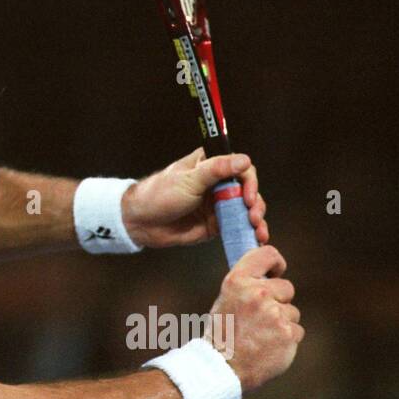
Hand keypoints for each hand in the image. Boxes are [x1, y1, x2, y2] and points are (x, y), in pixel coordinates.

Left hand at [120, 146, 267, 248]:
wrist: (141, 222)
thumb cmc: (159, 194)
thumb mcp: (189, 180)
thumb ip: (216, 169)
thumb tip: (243, 160)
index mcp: (210, 165)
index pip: (241, 168)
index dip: (249, 182)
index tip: (247, 196)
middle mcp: (218, 184)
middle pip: (248, 190)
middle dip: (255, 204)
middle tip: (252, 216)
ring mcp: (218, 205)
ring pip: (247, 210)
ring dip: (257, 219)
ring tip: (257, 230)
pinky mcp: (217, 224)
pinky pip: (238, 226)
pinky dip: (249, 232)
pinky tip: (256, 238)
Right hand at [205, 245, 302, 391]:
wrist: (222, 367)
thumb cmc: (223, 333)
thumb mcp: (226, 299)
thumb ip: (247, 285)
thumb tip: (268, 275)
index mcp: (238, 281)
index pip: (267, 254)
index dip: (276, 263)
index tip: (276, 272)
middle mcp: (256, 293)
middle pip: (286, 287)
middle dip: (279, 301)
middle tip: (260, 318)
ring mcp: (274, 313)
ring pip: (292, 311)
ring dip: (282, 323)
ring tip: (261, 335)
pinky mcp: (288, 332)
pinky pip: (297, 330)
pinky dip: (286, 339)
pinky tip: (269, 346)